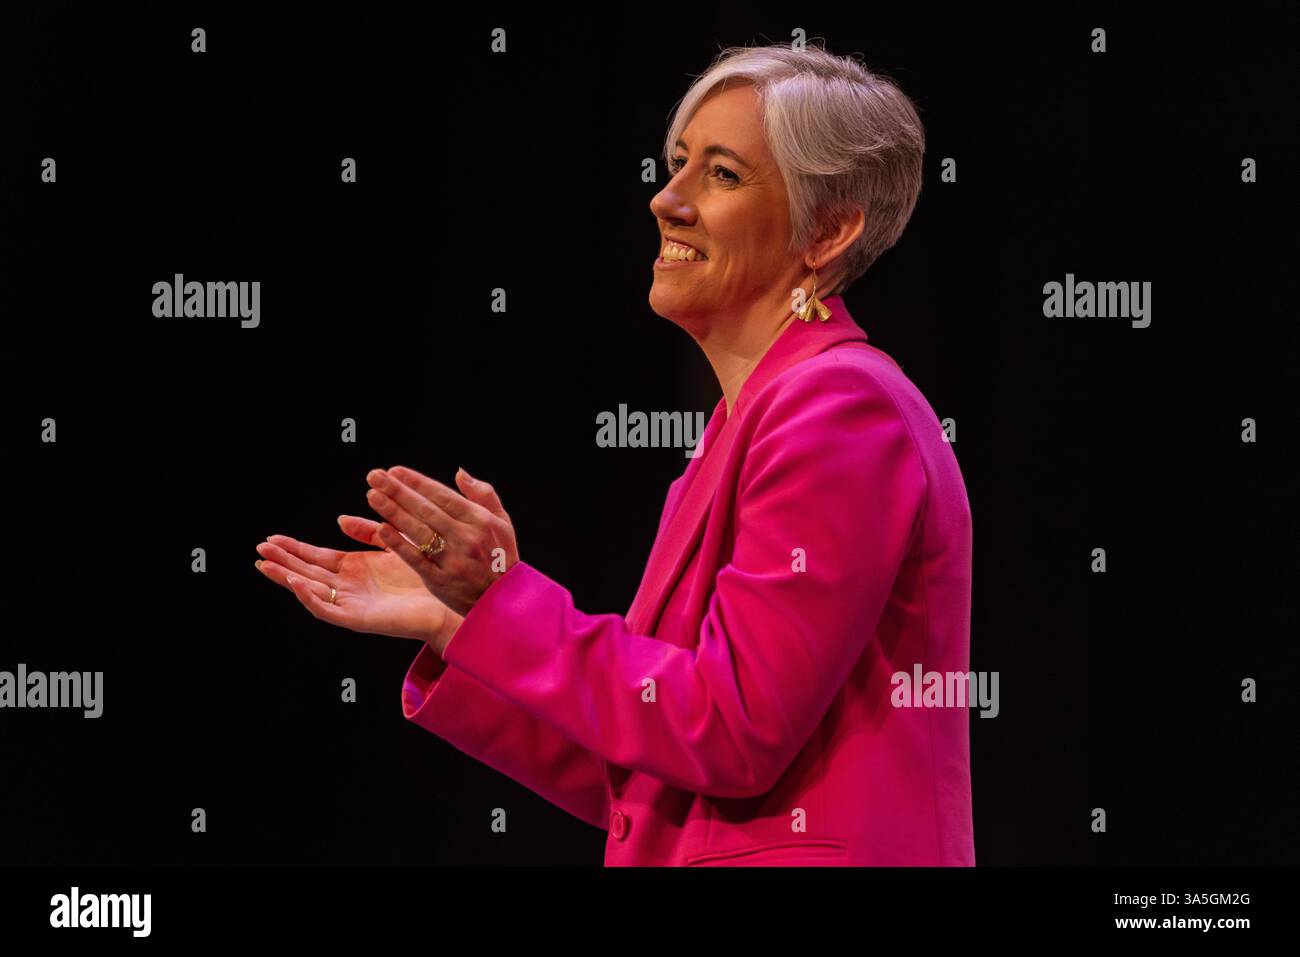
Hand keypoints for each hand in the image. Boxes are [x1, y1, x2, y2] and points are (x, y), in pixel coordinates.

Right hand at [255, 513, 459, 645]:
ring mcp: (352, 603)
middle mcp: (350, 587)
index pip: (316, 557)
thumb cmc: (428, 575)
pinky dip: (309, 597)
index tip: (271, 537)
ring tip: (266, 565)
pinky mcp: (359, 619)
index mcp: (357, 569)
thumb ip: (369, 532)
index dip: (294, 548)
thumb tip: (340, 519)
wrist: (451, 601)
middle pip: (307, 572)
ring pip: (310, 591)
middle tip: (259, 549)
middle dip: (282, 561)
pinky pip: (327, 610)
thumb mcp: (394, 544)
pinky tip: (296, 583)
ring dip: (287, 578)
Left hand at [364, 465, 518, 616]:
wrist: (504, 600)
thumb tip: (459, 473)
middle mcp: (466, 538)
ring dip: (393, 512)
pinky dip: (399, 544)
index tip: (394, 471)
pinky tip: (381, 530)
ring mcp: (453, 560)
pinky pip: (416, 559)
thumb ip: (483, 494)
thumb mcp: (502, 521)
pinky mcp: (441, 581)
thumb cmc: (501, 556)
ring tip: (372, 496)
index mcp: (479, 520)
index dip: (417, 482)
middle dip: (397, 491)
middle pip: (426, 510)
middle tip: (374, 476)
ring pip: (418, 531)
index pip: (442, 496)